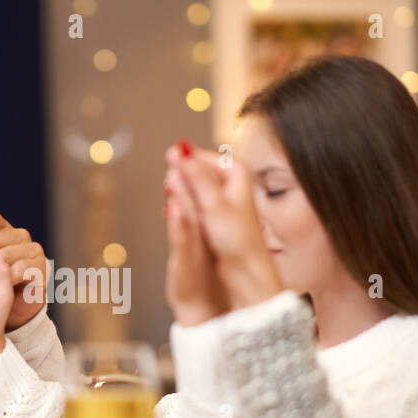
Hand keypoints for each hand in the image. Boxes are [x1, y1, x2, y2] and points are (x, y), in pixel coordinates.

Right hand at [165, 143, 282, 309]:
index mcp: (237, 169)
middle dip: (182, 183)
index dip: (182, 165)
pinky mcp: (219, 213)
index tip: (170, 174)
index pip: (199, 155)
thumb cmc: (237, 239)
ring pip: (193, 188)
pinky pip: (196, 203)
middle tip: (177, 197)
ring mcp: (225, 197)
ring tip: (183, 210)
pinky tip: (185, 220)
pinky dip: (188, 209)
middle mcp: (233, 180)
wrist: (247, 269)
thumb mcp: (212, 202)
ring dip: (183, 198)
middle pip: (195, 171)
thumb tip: (177, 148)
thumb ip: (195, 174)